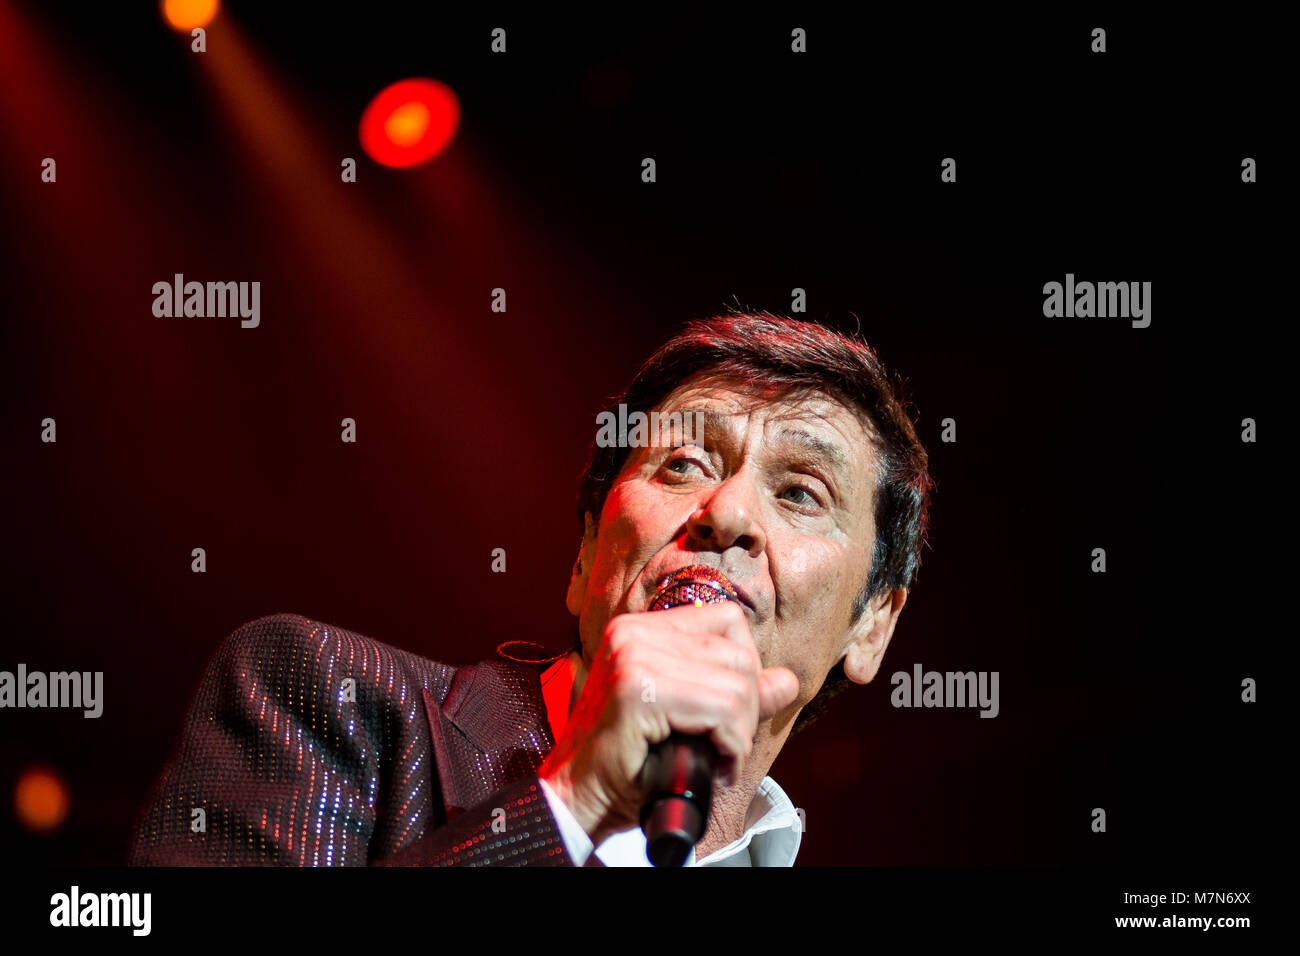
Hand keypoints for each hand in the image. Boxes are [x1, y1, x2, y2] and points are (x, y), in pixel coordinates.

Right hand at [539, 601, 798, 845]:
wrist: (577, 800)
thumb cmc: (627, 764)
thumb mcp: (689, 720)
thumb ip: (735, 696)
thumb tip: (787, 680)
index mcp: (641, 629)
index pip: (728, 618)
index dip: (744, 667)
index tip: (728, 713)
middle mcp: (634, 632)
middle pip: (738, 652)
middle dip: (747, 707)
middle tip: (725, 746)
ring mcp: (633, 656)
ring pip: (736, 683)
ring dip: (739, 732)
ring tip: (718, 757)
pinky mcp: (637, 689)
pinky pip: (721, 710)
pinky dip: (731, 746)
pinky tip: (715, 767)